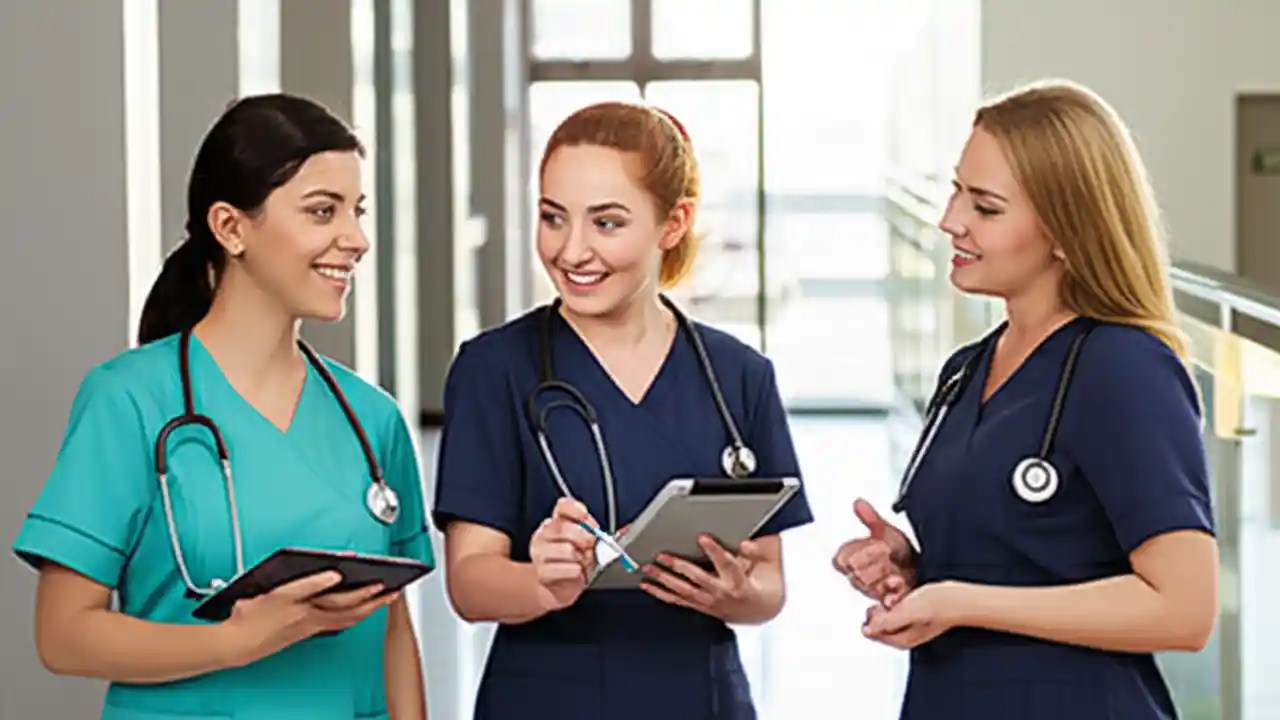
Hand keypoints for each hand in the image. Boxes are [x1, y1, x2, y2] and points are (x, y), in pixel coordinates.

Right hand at [224, 571, 399, 665]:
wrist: (240, 643)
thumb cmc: (252, 616)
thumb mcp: (270, 593)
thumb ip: (305, 584)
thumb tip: (331, 576)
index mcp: (298, 603)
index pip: (324, 589)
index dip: (342, 579)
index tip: (355, 566)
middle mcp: (309, 616)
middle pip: (346, 606)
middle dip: (370, 596)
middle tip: (391, 586)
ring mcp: (312, 625)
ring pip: (348, 616)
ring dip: (369, 608)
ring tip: (387, 597)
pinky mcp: (310, 630)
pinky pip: (342, 623)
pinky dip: (357, 616)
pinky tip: (364, 611)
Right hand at [529, 498, 598, 611]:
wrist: (558, 587)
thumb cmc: (574, 560)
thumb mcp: (584, 541)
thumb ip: (589, 530)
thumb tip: (592, 526)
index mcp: (555, 522)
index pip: (563, 506)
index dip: (576, 510)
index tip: (586, 517)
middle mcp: (543, 535)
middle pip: (565, 528)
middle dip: (584, 538)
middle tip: (590, 546)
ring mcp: (540, 554)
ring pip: (568, 550)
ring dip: (581, 558)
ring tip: (581, 562)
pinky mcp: (543, 573)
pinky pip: (570, 569)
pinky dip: (578, 572)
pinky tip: (576, 573)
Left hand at [639, 534, 764, 620]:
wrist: (760, 612)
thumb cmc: (763, 584)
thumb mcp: (768, 565)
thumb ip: (757, 552)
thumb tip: (745, 543)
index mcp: (739, 581)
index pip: (727, 564)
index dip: (714, 550)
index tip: (702, 538)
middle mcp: (721, 593)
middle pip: (698, 578)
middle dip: (679, 566)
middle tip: (663, 555)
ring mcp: (709, 602)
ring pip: (683, 591)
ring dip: (664, 580)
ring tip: (649, 568)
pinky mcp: (700, 606)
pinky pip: (678, 600)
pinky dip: (660, 593)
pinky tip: (647, 585)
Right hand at [832, 498, 916, 605]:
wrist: (926, 569)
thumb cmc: (902, 552)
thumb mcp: (886, 532)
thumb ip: (871, 519)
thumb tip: (858, 503)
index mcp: (853, 560)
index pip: (841, 560)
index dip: (857, 552)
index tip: (876, 543)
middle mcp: (860, 577)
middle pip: (855, 574)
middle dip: (872, 562)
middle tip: (886, 553)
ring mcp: (874, 591)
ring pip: (869, 588)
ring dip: (883, 578)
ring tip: (896, 572)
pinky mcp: (888, 603)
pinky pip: (884, 603)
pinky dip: (891, 597)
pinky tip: (899, 588)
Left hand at [861, 581, 961, 649]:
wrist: (958, 597)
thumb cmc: (937, 606)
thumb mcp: (906, 613)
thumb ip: (885, 623)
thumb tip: (868, 630)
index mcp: (901, 639)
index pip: (874, 633)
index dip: (871, 618)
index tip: (876, 606)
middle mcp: (906, 633)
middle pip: (881, 622)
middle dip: (882, 608)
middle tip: (890, 599)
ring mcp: (912, 623)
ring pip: (890, 611)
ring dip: (891, 600)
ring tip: (900, 593)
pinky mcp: (917, 611)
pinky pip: (900, 604)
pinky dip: (900, 596)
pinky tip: (905, 589)